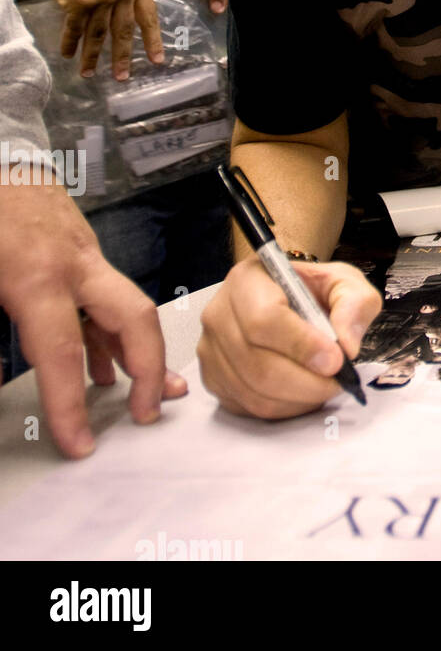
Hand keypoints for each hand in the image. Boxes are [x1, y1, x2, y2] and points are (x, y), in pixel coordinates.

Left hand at [0, 179, 185, 457]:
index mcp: (37, 277)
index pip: (61, 353)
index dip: (69, 405)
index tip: (78, 445)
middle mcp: (74, 265)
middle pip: (133, 318)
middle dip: (149, 367)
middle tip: (148, 412)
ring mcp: (82, 253)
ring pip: (125, 307)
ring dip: (139, 353)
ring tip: (146, 397)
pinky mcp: (79, 248)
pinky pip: (104, 297)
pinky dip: (111, 332)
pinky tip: (106, 363)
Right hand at [40, 0, 163, 79]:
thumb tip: (131, 21)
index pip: (149, 18)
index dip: (153, 41)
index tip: (157, 61)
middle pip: (124, 31)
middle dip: (122, 57)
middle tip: (122, 77)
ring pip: (98, 34)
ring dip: (91, 56)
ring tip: (88, 73)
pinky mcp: (80, 1)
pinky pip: (75, 29)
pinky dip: (70, 43)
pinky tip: (68, 55)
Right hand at [197, 257, 380, 419]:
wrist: (294, 300)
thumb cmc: (313, 290)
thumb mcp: (344, 282)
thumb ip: (354, 304)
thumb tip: (346, 345)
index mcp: (247, 280)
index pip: (265, 319)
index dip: (302, 345)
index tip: (336, 359)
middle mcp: (219, 314)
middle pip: (256, 364)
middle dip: (306, 381)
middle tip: (337, 381)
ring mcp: (211, 351)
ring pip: (253, 391)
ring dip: (298, 398)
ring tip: (325, 386)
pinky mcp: (214, 381)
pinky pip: (249, 407)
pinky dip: (284, 408)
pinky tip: (304, 393)